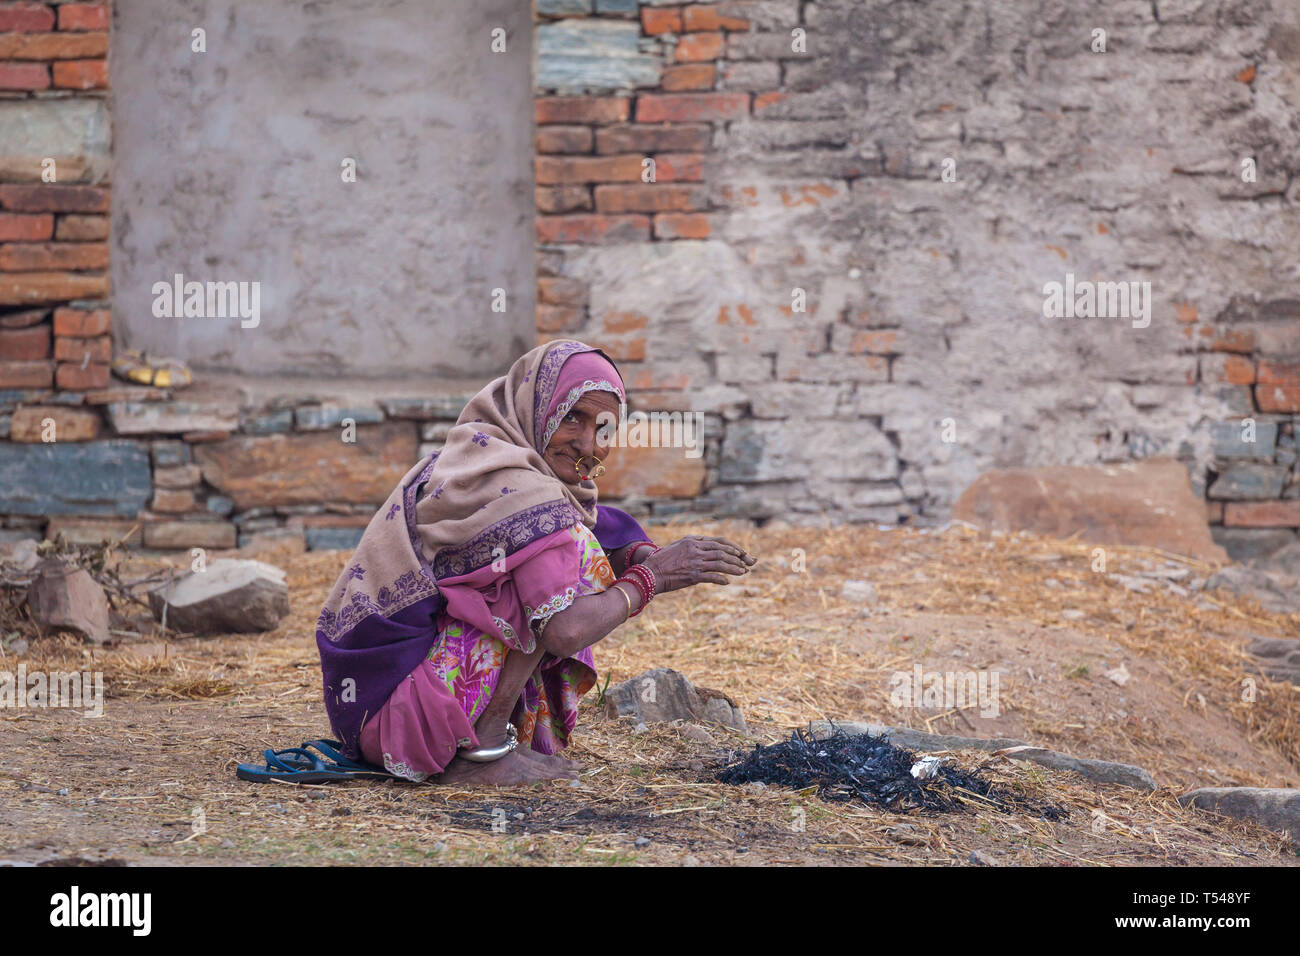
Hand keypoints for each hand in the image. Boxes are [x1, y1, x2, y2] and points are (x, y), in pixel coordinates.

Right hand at [640, 535, 755, 593]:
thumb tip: (708, 547)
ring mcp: (695, 562)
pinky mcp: (693, 575)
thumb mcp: (678, 546)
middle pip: (723, 552)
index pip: (719, 542)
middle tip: (747, 563)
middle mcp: (695, 550)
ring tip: (743, 572)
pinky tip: (727, 582)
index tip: (742, 552)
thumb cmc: (662, 561)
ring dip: (734, 568)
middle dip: (738, 557)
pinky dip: (722, 579)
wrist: (650, 573)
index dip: (733, 547)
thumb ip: (694, 545)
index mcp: (693, 541)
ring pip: (721, 563)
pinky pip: (713, 577)